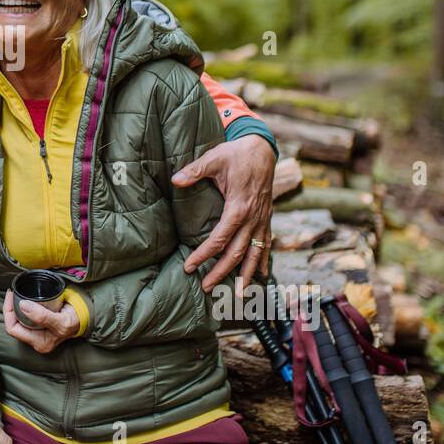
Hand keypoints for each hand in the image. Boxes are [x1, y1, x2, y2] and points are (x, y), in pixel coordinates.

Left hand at [3, 292, 79, 353]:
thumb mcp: (61, 321)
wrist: (84, 317)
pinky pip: (23, 314)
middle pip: (13, 323)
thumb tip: (22, 306)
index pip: (13, 328)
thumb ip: (43, 316)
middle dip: (9, 308)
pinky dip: (20, 305)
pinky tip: (21, 297)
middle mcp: (35, 339)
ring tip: (15, 294)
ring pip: (17, 319)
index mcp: (38, 342)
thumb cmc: (75, 322)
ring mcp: (37, 331)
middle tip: (12, 292)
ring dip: (14, 306)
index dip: (8, 311)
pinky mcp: (39, 323)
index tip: (11, 295)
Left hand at [171, 135, 275, 294]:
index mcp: (238, 207)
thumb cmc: (236, 154)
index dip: (204, 255)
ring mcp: (262, 219)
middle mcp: (253, 218)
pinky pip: (266, 243)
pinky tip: (261, 275)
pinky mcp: (267, 217)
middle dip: (222, 272)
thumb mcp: (214, 158)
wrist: (262, 148)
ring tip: (239, 295)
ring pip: (254, 253)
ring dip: (246, 275)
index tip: (189, 266)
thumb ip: (195, 171)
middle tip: (207, 287)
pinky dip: (263, 260)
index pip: (219, 239)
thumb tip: (176, 179)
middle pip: (237, 253)